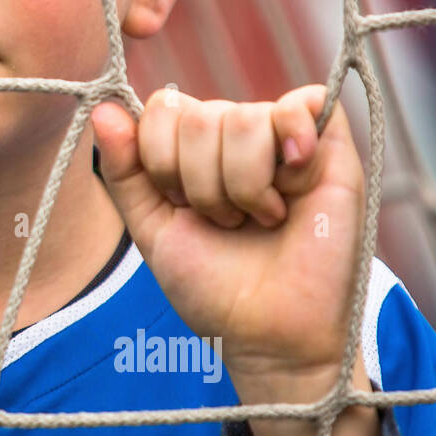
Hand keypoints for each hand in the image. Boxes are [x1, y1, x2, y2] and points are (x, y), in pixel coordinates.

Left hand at [90, 85, 366, 401]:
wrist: (270, 334)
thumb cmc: (213, 287)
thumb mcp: (152, 227)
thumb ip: (124, 170)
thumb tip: (103, 109)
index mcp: (193, 148)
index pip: (163, 109)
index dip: (163, 160)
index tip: (181, 206)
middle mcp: (237, 134)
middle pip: (200, 115)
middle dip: (203, 184)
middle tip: (228, 222)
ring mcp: (284, 137)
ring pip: (244, 117)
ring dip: (245, 185)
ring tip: (263, 219)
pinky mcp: (332, 146)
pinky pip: (306, 101)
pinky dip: (294, 138)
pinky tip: (295, 180)